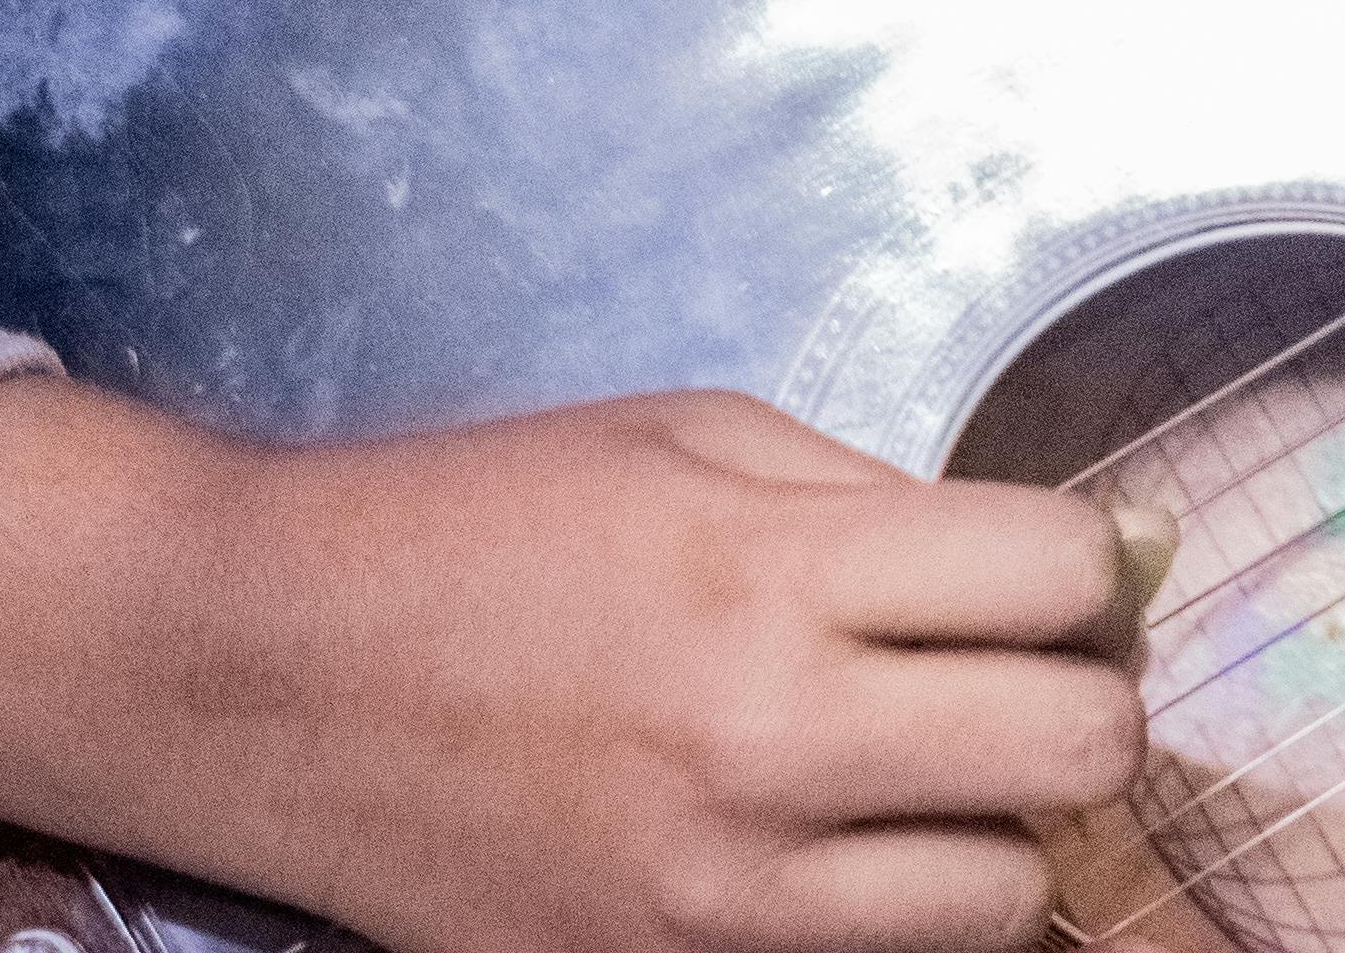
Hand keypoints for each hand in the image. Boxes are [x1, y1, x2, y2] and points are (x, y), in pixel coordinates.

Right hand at [0, 370, 1154, 952]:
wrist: (252, 670)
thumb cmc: (477, 526)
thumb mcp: (697, 439)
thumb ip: (893, 500)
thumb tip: (1092, 554)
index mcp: (776, 572)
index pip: (1066, 579)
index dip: (1086, 567)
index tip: (1049, 572)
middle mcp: (762, 742)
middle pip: (1082, 751)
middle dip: (1081, 703)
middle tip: (1019, 679)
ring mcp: (709, 894)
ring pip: (1006, 899)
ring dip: (999, 835)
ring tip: (928, 781)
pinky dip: (888, 917)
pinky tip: (837, 851)